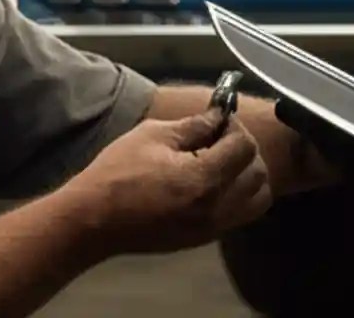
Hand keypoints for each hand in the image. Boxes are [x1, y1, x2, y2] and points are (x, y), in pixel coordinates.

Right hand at [67, 108, 271, 254]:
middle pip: (259, 174)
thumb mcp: (152, 135)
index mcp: (204, 179)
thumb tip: (219, 115)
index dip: (235, 127)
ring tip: (221, 162)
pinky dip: (238, 195)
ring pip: (258, 199)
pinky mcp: (205, 239)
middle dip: (245, 150)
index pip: (245, 147)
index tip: (217, 119)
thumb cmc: (118, 172)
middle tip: (220, 138)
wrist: (94, 220)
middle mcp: (217, 208)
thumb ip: (194, 125)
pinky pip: (240, 214)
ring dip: (248, 175)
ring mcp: (213, 228)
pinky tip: (211, 182)